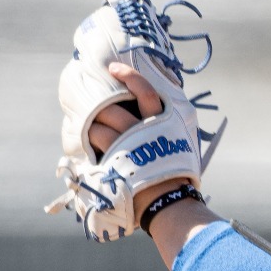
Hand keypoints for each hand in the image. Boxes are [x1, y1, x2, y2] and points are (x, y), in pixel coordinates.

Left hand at [90, 63, 183, 220]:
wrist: (169, 202)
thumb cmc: (175, 178)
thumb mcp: (178, 148)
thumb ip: (165, 132)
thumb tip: (147, 118)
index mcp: (166, 122)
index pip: (146, 91)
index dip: (129, 77)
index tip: (115, 69)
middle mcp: (149, 127)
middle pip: (118, 105)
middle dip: (103, 105)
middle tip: (97, 108)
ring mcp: (133, 141)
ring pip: (104, 119)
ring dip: (95, 121)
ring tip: (93, 126)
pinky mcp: (120, 154)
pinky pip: (98, 136)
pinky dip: (92, 136)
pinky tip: (92, 140)